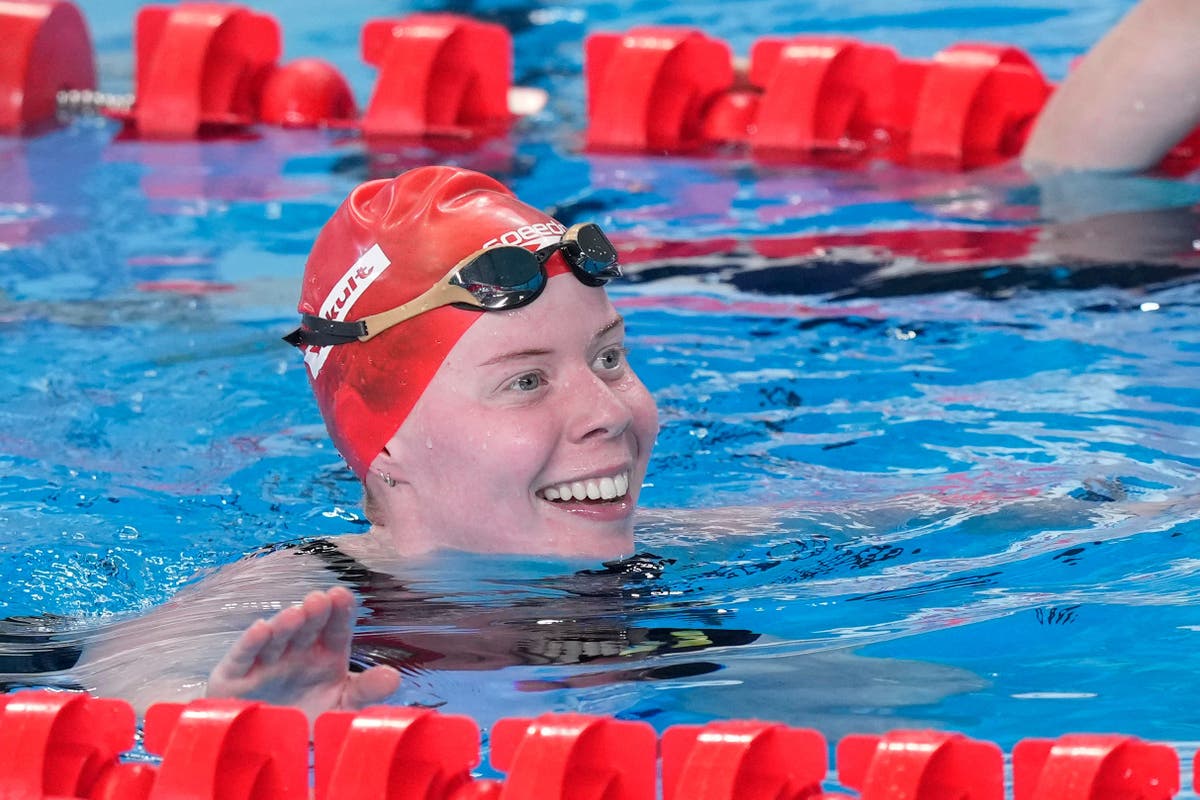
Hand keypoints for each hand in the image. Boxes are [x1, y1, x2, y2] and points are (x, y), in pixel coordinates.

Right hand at [206, 586, 399, 718]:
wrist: (264, 746)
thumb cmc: (308, 717)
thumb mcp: (343, 706)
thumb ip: (366, 691)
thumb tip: (393, 677)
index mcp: (326, 654)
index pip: (336, 628)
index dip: (339, 611)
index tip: (343, 596)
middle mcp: (297, 651)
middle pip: (307, 628)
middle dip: (314, 613)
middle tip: (320, 600)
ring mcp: (266, 662)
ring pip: (275, 638)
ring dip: (284, 625)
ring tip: (295, 615)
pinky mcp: (236, 677)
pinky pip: (243, 658)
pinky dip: (250, 644)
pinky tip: (259, 629)